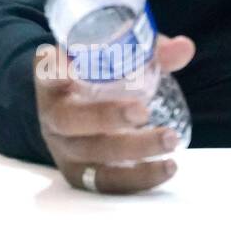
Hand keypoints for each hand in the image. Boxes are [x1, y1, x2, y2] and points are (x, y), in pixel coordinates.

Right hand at [33, 35, 195, 193]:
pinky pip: (107, 182)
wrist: (73, 119)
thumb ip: (146, 52)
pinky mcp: (81, 175)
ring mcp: (64, 148)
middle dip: (105, 116)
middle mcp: (53, 115)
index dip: (55, 72)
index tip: (70, 68)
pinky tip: (167, 166)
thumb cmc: (93, 84)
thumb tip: (183, 48)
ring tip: (169, 138)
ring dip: (134, 148)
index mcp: (53, 81)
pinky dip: (140, 177)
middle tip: (141, 111)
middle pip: (69, 119)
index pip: (47, 73)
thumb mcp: (111, 63)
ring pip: (92, 153)